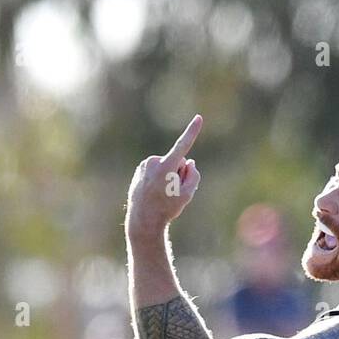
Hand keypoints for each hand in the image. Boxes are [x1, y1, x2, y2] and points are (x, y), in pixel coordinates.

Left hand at [125, 115, 202, 237]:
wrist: (143, 220)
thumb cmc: (166, 209)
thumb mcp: (187, 195)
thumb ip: (194, 176)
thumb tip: (190, 162)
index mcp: (166, 167)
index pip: (183, 145)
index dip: (192, 131)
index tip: (199, 118)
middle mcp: (153, 162)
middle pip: (177, 161)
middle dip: (179, 173)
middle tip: (172, 192)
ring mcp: (145, 165)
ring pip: (166, 166)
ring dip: (168, 177)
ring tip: (161, 194)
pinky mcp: (140, 169)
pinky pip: (156, 171)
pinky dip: (158, 179)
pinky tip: (154, 192)